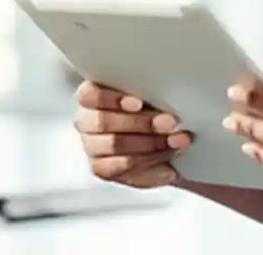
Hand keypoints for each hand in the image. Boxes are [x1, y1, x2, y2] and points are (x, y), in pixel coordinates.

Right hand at [73, 81, 191, 187]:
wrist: (161, 139)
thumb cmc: (151, 109)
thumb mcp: (151, 96)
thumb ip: (150, 94)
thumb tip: (168, 97)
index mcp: (91, 97)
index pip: (89, 95)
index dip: (112, 99)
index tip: (139, 104)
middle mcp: (86, 121)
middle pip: (104, 122)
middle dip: (142, 123)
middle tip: (170, 123)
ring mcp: (91, 146)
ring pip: (115, 144)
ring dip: (150, 143)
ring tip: (176, 141)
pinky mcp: (102, 168)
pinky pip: (122, 168)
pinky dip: (149, 165)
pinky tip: (168, 163)